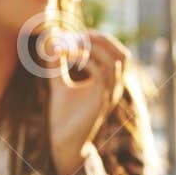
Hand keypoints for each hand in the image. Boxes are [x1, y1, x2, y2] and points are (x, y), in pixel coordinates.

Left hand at [49, 31, 126, 174]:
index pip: (116, 51)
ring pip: (115, 61)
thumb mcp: (58, 82)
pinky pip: (102, 74)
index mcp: (108, 81)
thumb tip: (53, 42)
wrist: (62, 139)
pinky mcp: (102, 101)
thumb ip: (57, 63)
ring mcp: (110, 94)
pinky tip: (70, 59)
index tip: (74, 35)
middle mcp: (114, 87)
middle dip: (100, 39)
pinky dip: (87, 61)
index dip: (98, 38)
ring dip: (92, 49)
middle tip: (76, 36)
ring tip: (70, 47)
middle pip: (122, 53)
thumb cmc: (63, 113)